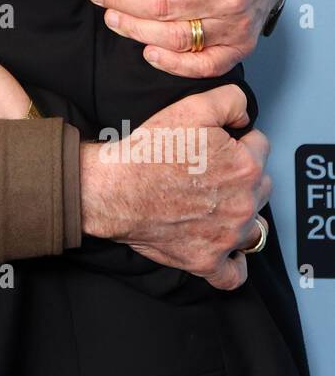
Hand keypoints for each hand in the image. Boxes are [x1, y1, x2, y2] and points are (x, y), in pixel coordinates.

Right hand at [80, 84, 271, 289]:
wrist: (114, 188)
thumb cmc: (148, 152)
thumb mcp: (191, 106)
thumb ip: (231, 101)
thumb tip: (244, 118)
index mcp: (245, 167)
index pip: (260, 146)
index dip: (237, 140)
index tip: (215, 145)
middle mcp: (243, 204)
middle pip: (261, 185)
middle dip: (242, 175)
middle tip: (209, 171)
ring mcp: (226, 237)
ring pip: (254, 225)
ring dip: (240, 214)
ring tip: (213, 204)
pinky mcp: (207, 261)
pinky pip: (235, 274)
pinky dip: (233, 263)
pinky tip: (224, 247)